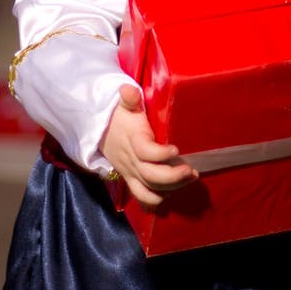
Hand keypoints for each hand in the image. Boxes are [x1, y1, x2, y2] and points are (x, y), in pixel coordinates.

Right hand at [100, 84, 197, 208]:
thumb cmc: (119, 116)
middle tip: (191, 170)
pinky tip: (173, 192)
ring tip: (190, 178)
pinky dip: (156, 200)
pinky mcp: (131, 180)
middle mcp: (132, 160)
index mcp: (133, 140)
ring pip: (148, 189)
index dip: (160, 153)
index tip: (176, 148)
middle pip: (150, 175)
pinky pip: (142, 197)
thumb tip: (127, 89)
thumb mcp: (124, 104)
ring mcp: (131, 173)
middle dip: (172, 176)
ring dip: (171, 188)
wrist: (99, 131)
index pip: (145, 151)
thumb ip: (129, 97)